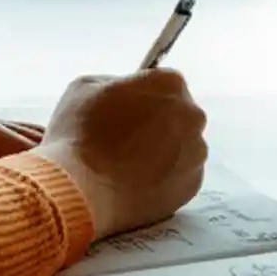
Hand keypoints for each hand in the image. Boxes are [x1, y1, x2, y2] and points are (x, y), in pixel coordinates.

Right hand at [30, 68, 207, 238]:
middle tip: (124, 140)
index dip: (142, 97)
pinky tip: (136, 184)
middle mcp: (192, 116)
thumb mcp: (83, 88)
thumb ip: (113, 83)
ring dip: (161, 152)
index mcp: (170, 84)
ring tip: (127, 166)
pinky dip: (163, 179)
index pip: (163, 83)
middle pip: (177, 115)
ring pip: (181, 147)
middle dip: (156, 124)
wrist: (83, 192)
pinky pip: (179, 176)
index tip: (125, 110)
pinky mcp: (192, 185)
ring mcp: (196, 153)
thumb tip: (123, 93)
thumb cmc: (80, 135)